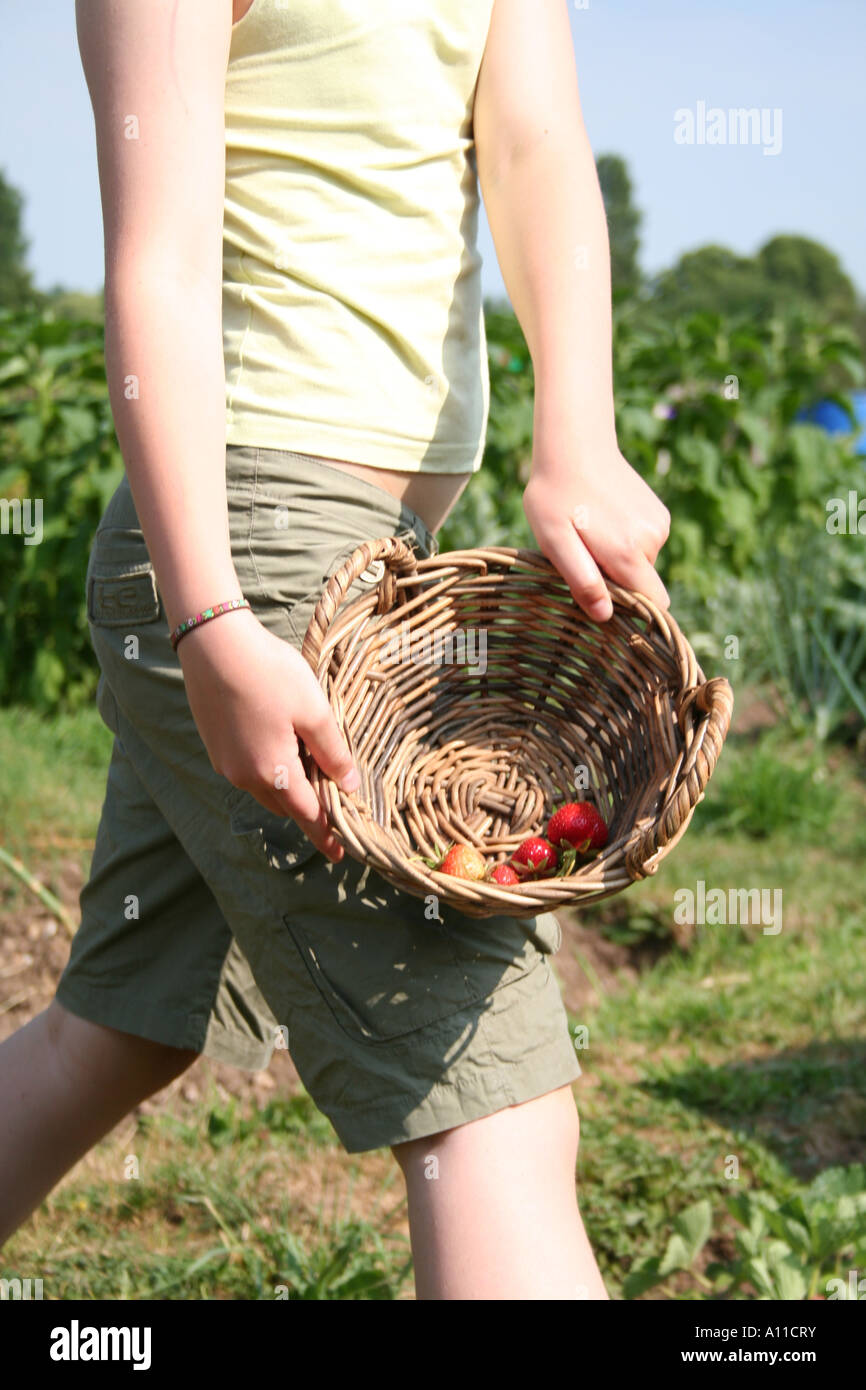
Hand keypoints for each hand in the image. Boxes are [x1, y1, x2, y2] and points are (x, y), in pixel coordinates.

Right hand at [177, 608, 358, 860]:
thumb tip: (349, 786)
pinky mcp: (214, 745)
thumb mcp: (314, 711)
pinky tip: (278, 741)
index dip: (325, 835)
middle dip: (308, 805)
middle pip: (284, 804)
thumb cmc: (270, 674)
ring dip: (286, 785)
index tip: (339, 854)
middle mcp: (244, 776)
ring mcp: (225, 762)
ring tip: (307, 762)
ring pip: (264, 788)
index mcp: (274, 772)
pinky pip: (246, 770)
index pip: (307, 815)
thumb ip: (333, 752)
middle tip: (331, 791)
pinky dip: (267, 768)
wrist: (214, 645)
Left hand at [523, 436, 670, 621]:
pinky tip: (603, 521)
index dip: (632, 610)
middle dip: (617, 582)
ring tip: (589, 534)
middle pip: (644, 585)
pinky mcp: (657, 512)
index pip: (653, 604)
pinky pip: (645, 544)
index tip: (604, 600)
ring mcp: (659, 523)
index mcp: (629, 552)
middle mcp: (653, 539)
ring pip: (643, 564)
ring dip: (618, 560)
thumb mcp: (554, 540)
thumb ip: (581, 579)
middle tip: (584, 557)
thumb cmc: (554, 495)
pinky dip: (625, 542)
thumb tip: (605, 615)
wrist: (574, 444)